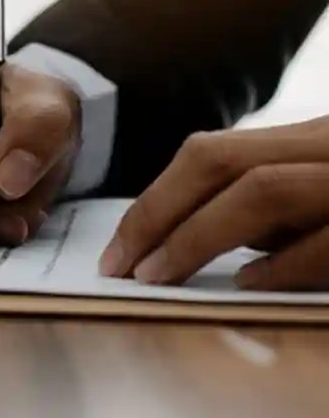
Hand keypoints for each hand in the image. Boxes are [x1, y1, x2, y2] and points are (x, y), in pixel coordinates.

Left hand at [100, 117, 328, 289]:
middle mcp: (327, 144)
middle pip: (220, 164)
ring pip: (264, 190)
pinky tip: (247, 284)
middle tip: (118, 268)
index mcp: (309, 138)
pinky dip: (283, 264)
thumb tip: (188, 238)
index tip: (115, 252)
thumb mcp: (316, 195)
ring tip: (157, 276)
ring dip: (198, 237)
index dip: (153, 203)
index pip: (209, 156)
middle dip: (157, 216)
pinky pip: (327, 240)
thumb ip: (264, 209)